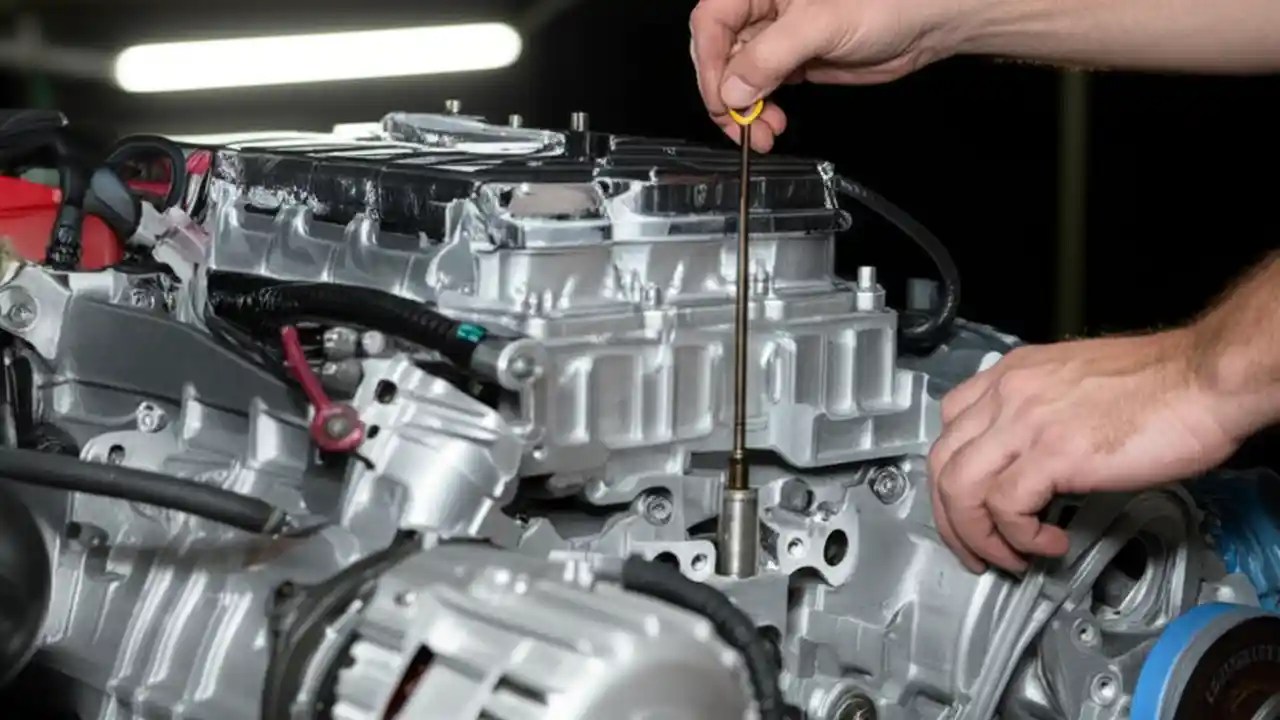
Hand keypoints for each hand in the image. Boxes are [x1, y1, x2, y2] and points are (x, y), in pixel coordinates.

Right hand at [690, 0, 967, 150]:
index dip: (708, 62)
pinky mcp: (791, 61)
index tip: (720, 99)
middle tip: (741, 128)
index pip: (711, 23)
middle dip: (725, 94)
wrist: (926, 22)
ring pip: (737, 77)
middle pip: (719, 53)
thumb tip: (731, 92)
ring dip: (743, 110)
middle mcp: (762, 9)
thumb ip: (770, 56)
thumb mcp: (822, 25)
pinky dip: (761, 111)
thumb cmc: (884, 3)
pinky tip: (774, 125)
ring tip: (762, 134)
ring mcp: (775, 36)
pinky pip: (760, 88)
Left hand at [927, 330, 1242, 573]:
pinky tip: (1048, 544)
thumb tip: (1031, 462)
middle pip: (942, 463)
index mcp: (1013, 374)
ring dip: (977, 536)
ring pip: (960, 488)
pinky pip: (1005, 506)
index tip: (967, 506)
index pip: (949, 425)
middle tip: (974, 549)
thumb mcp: (1076, 385)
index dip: (950, 474)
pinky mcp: (1053, 452)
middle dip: (951, 518)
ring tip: (1008, 559)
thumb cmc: (1160, 383)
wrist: (1205, 378)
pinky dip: (1019, 537)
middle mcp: (1008, 393)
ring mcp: (1025, 421)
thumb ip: (1041, 414)